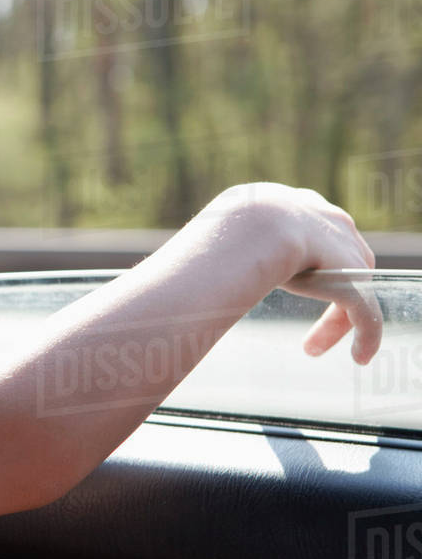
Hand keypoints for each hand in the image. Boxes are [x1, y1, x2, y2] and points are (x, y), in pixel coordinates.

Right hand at [201, 183, 381, 364]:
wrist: (242, 230)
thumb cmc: (209, 240)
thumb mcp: (218, 238)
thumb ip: (224, 251)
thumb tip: (191, 279)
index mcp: (283, 201)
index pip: (308, 227)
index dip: (305, 260)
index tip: (293, 285)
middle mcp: (320, 213)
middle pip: (340, 255)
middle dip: (332, 291)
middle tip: (307, 320)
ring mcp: (340, 243)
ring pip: (353, 284)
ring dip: (338, 320)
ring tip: (313, 348)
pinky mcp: (350, 273)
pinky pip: (365, 308)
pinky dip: (367, 334)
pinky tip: (359, 357)